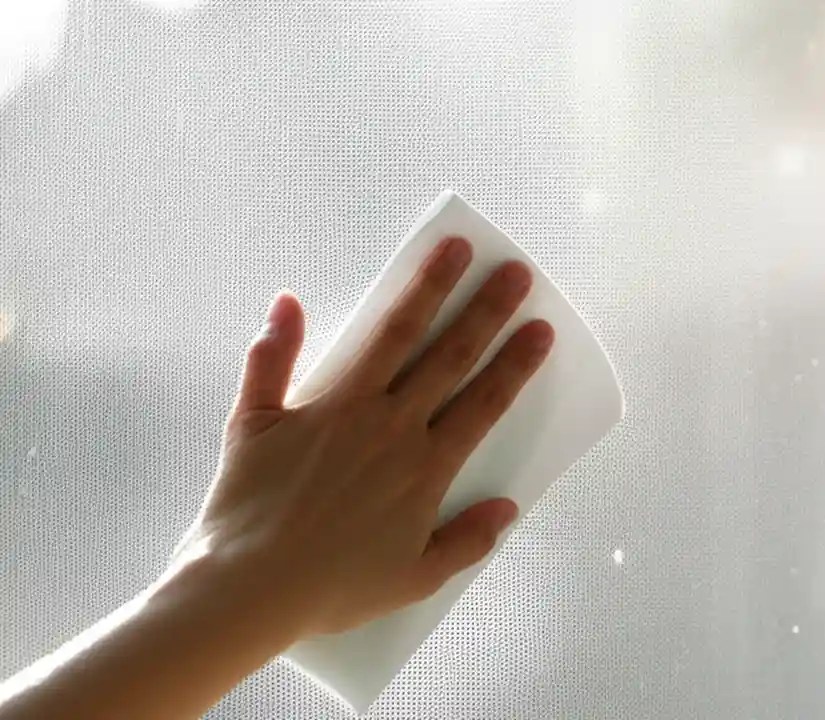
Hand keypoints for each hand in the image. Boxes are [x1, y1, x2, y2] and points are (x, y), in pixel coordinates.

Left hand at [175, 236, 552, 637]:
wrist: (249, 591)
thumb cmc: (332, 591)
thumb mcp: (414, 580)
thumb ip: (465, 542)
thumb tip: (508, 509)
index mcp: (423, 467)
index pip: (482, 402)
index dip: (514, 363)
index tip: (540, 328)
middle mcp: (385, 427)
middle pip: (447, 355)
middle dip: (485, 310)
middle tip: (513, 272)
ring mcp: (330, 414)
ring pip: (388, 338)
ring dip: (423, 291)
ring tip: (450, 252)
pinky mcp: (270, 417)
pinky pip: (272, 366)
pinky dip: (279, 333)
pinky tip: (288, 299)